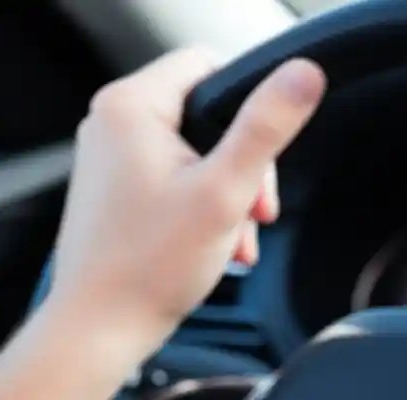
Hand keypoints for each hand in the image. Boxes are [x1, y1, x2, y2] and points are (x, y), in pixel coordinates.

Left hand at [45, 48, 325, 363]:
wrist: (102, 327)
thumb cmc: (149, 267)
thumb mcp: (225, 191)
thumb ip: (266, 128)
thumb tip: (304, 76)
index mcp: (132, 107)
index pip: (210, 65)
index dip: (250, 107)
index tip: (261, 158)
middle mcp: (113, 123)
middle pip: (209, 113)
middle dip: (244, 164)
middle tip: (253, 209)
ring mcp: (112, 156)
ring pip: (199, 149)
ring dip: (230, 191)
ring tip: (234, 234)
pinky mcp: (118, 187)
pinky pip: (178, 176)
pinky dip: (206, 204)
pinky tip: (217, 241)